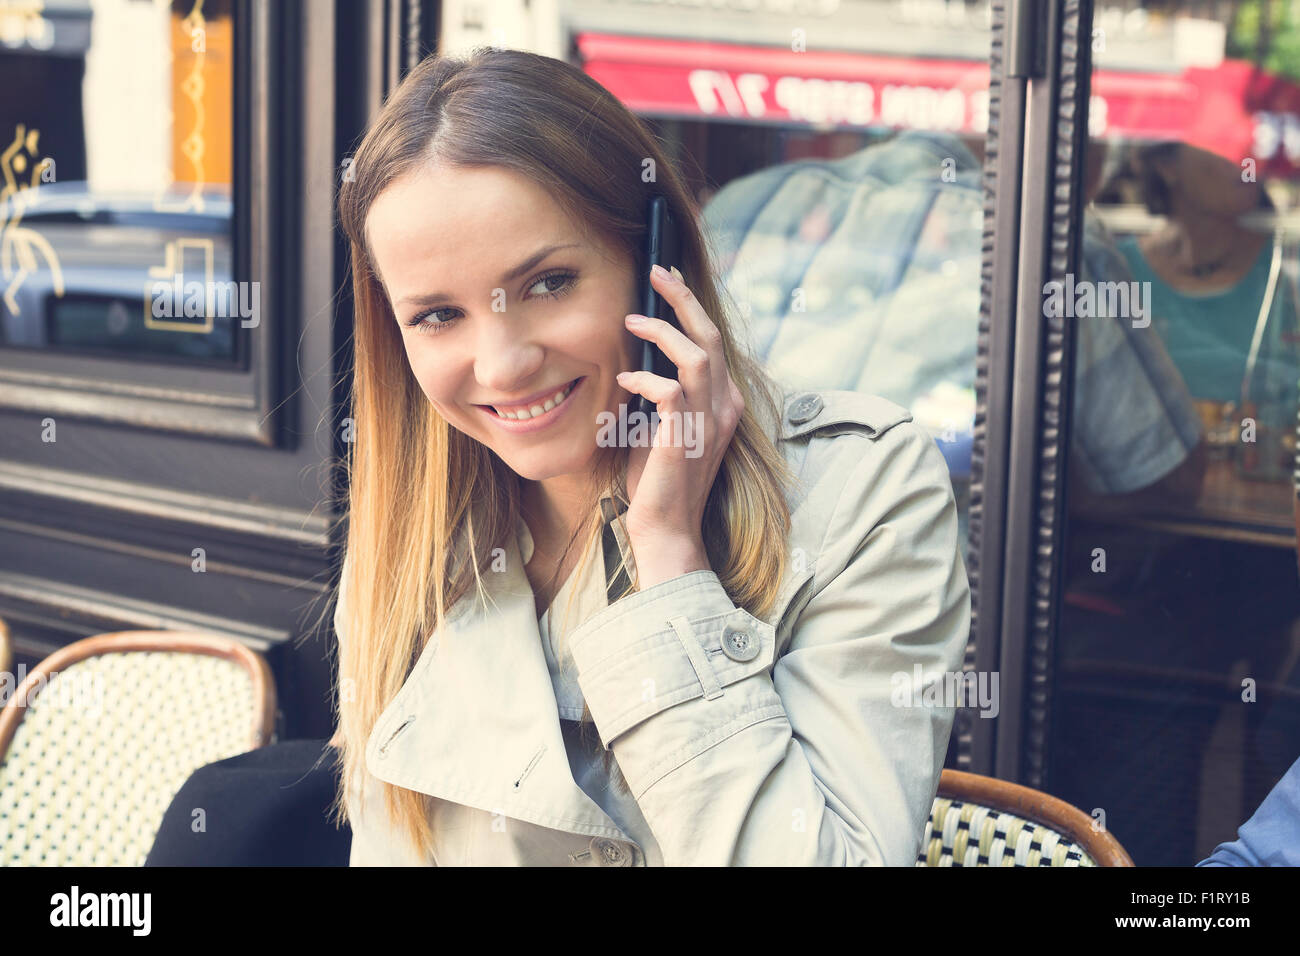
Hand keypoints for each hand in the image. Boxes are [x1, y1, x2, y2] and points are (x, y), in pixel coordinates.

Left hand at [616, 264, 743, 587]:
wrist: (666, 529)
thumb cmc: (657, 481)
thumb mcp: (660, 427)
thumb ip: (658, 394)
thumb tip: (634, 358)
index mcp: (722, 403)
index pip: (712, 342)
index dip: (690, 307)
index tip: (667, 282)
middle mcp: (723, 407)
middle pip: (710, 336)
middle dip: (683, 298)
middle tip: (657, 270)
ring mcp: (708, 422)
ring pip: (697, 354)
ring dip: (663, 330)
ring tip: (632, 318)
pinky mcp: (685, 436)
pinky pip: (670, 390)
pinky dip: (645, 377)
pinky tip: (624, 377)